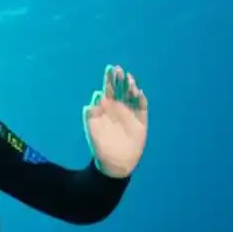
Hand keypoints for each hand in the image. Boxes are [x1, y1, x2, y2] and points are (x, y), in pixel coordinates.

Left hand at [84, 64, 148, 178]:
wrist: (115, 162)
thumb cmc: (100, 146)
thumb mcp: (92, 129)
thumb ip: (91, 114)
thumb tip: (94, 97)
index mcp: (106, 107)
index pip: (108, 89)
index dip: (109, 79)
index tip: (110, 69)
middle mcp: (119, 107)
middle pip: (121, 89)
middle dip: (120, 78)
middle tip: (119, 69)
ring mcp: (130, 112)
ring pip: (132, 95)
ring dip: (131, 86)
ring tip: (129, 80)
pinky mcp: (141, 120)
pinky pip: (142, 106)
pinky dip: (140, 99)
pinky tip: (138, 93)